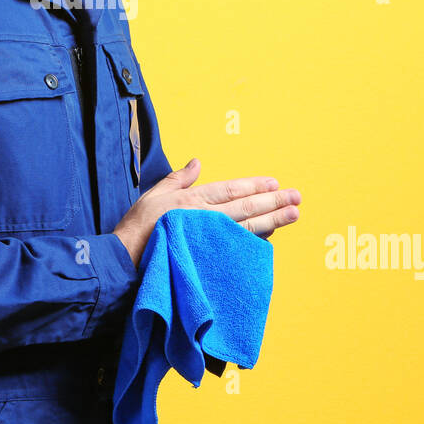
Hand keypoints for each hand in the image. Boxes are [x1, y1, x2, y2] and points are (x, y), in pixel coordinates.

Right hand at [112, 158, 300, 268]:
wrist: (126, 262)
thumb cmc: (138, 228)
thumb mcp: (154, 195)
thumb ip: (178, 179)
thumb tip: (197, 162)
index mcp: (193, 200)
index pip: (231, 190)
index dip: (254, 186)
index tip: (274, 183)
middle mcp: (205, 218)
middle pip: (246, 208)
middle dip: (274, 202)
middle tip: (297, 197)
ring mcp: (209, 239)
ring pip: (248, 227)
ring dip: (274, 220)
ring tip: (293, 214)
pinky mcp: (209, 257)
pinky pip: (238, 249)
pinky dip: (256, 242)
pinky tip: (272, 237)